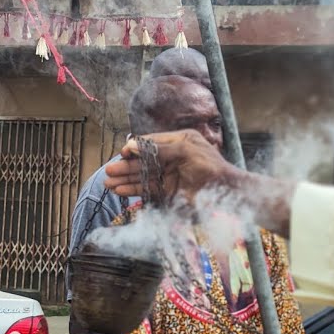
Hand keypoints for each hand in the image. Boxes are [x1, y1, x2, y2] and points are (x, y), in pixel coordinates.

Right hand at [104, 130, 234, 200]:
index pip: (150, 143)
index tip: (122, 153)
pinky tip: (120, 190)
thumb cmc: (210, 166)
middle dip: (125, 166)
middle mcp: (171, 157)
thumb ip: (158, 149)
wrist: (225, 192)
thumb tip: (132, 145)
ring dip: (125, 180)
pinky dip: (133, 190)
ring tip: (108, 183)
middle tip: (109, 171)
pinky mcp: (168, 191)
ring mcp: (169, 175)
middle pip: (143, 161)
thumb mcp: (185, 151)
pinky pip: (146, 189)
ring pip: (142, 176)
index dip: (135, 148)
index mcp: (178, 142)